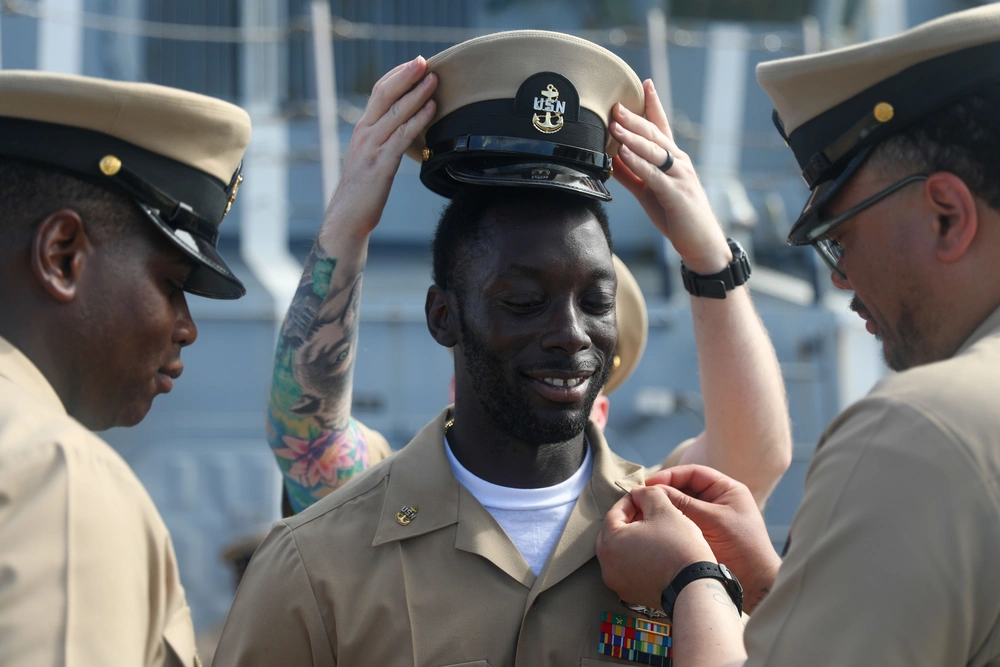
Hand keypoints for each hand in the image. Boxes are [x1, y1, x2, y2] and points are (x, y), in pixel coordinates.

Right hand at [321, 57, 437, 241]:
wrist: (346, 217)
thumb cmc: (362, 191)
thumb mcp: (371, 159)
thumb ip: (383, 142)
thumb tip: (405, 131)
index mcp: (362, 129)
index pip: (378, 92)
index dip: (397, 76)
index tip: (414, 64)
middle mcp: (365, 133)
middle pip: (385, 94)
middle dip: (406, 75)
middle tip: (424, 61)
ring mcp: (371, 147)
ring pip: (396, 112)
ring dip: (417, 93)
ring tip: (435, 80)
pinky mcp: (380, 164)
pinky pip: (402, 136)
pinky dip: (418, 120)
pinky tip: (432, 109)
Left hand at [596, 485, 715, 609]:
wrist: (695, 587)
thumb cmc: (678, 545)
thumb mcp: (664, 509)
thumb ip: (647, 494)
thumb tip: (638, 493)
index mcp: (610, 542)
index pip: (614, 513)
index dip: (630, 501)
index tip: (644, 496)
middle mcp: (607, 565)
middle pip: (613, 534)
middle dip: (629, 520)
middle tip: (647, 513)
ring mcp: (618, 583)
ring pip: (620, 553)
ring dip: (632, 540)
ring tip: (653, 531)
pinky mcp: (631, 594)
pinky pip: (629, 570)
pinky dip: (638, 558)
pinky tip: (655, 552)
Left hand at [610, 80, 730, 273]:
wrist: (701, 243)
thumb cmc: (675, 215)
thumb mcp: (649, 192)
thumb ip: (631, 174)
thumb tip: (610, 159)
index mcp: (674, 159)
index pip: (663, 126)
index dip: (654, 105)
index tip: (645, 83)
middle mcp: (680, 162)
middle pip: (656, 134)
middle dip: (635, 118)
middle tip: (616, 104)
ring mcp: (680, 177)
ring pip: (655, 151)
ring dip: (633, 137)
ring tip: (615, 124)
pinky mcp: (676, 194)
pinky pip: (654, 175)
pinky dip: (639, 162)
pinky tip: (624, 153)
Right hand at [645, 465, 781, 612]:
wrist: (755, 582)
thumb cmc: (742, 546)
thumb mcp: (712, 519)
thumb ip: (683, 503)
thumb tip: (653, 490)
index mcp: (726, 490)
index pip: (693, 473)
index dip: (670, 476)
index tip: (649, 483)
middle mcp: (716, 501)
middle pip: (684, 489)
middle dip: (663, 492)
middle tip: (641, 498)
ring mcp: (708, 519)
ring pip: (680, 507)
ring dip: (664, 508)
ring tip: (642, 512)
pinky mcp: (700, 536)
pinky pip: (680, 523)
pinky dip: (667, 523)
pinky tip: (652, 526)